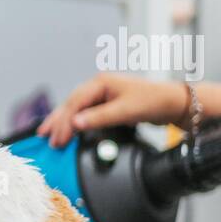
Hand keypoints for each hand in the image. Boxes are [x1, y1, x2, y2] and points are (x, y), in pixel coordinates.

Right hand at [37, 73, 187, 147]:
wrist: (173, 103)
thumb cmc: (153, 102)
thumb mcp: (125, 111)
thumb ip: (99, 118)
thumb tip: (75, 123)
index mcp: (101, 82)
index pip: (75, 103)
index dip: (64, 122)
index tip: (58, 139)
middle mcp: (99, 86)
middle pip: (71, 104)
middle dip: (58, 121)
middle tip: (46, 138)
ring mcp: (103, 94)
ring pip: (76, 108)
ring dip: (63, 121)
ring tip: (49, 134)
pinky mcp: (107, 103)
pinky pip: (85, 112)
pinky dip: (74, 121)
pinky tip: (68, 129)